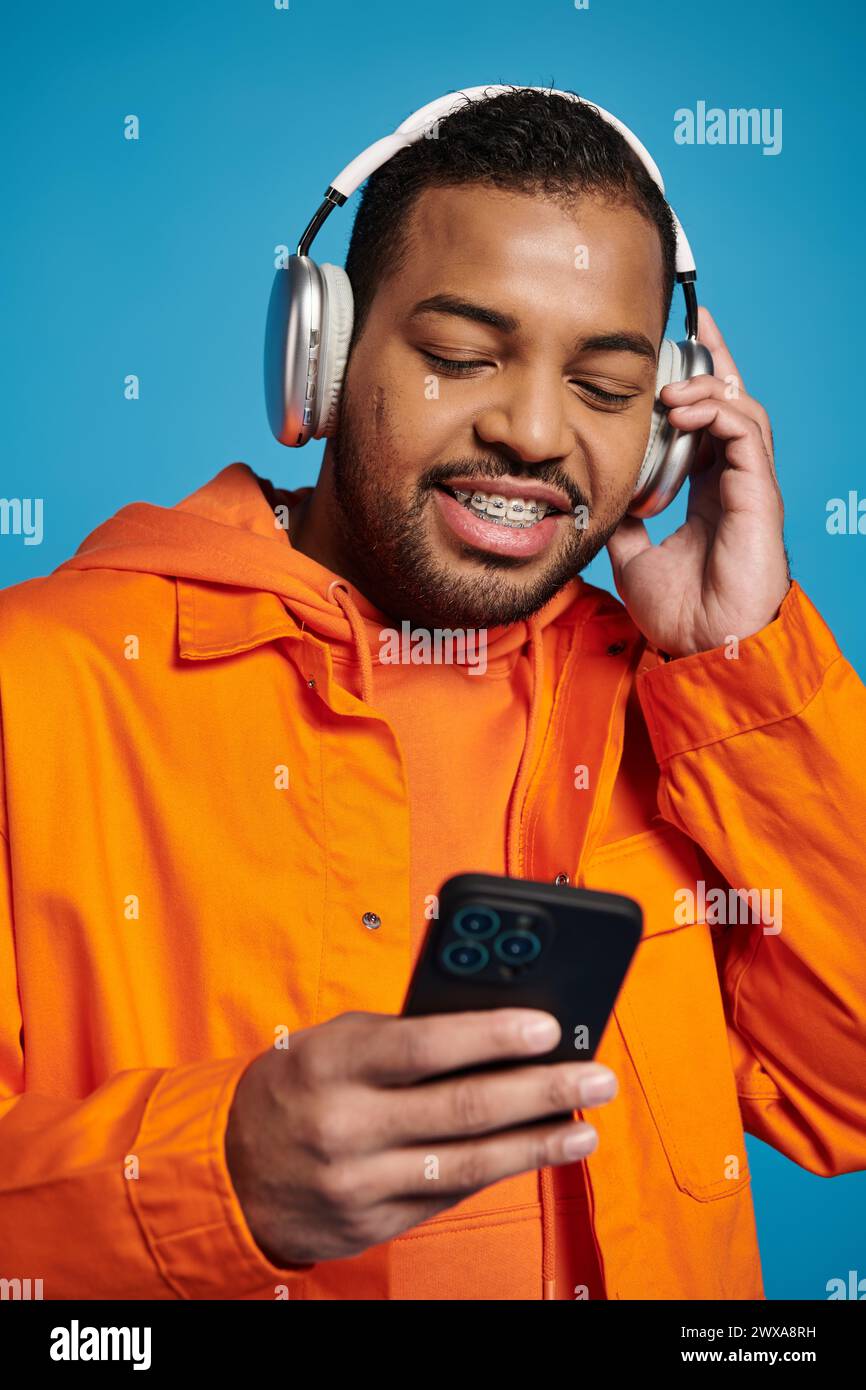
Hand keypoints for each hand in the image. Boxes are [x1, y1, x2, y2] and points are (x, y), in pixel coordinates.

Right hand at [224, 1009, 615, 1266]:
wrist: (229, 1172)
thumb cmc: (295, 1087)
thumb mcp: (334, 1042)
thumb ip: (403, 1035)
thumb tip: (493, 1027)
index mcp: (332, 1062)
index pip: (425, 1045)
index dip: (492, 1034)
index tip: (547, 1027)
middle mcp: (345, 1124)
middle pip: (462, 1108)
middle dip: (540, 1091)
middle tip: (593, 1076)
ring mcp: (359, 1182)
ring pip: (466, 1164)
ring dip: (536, 1144)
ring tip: (583, 1127)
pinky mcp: (372, 1223)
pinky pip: (448, 1196)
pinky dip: (497, 1172)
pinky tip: (534, 1152)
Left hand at [606, 306, 789, 657]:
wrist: (703, 648)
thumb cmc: (681, 612)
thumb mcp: (633, 557)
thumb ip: (624, 523)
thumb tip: (597, 499)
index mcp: (711, 492)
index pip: (709, 422)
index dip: (697, 382)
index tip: (676, 345)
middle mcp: (735, 482)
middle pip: (733, 402)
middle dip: (714, 359)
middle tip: (690, 324)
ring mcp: (751, 487)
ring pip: (742, 410)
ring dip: (706, 388)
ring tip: (671, 387)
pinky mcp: (759, 496)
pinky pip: (746, 435)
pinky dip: (717, 413)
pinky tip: (685, 410)